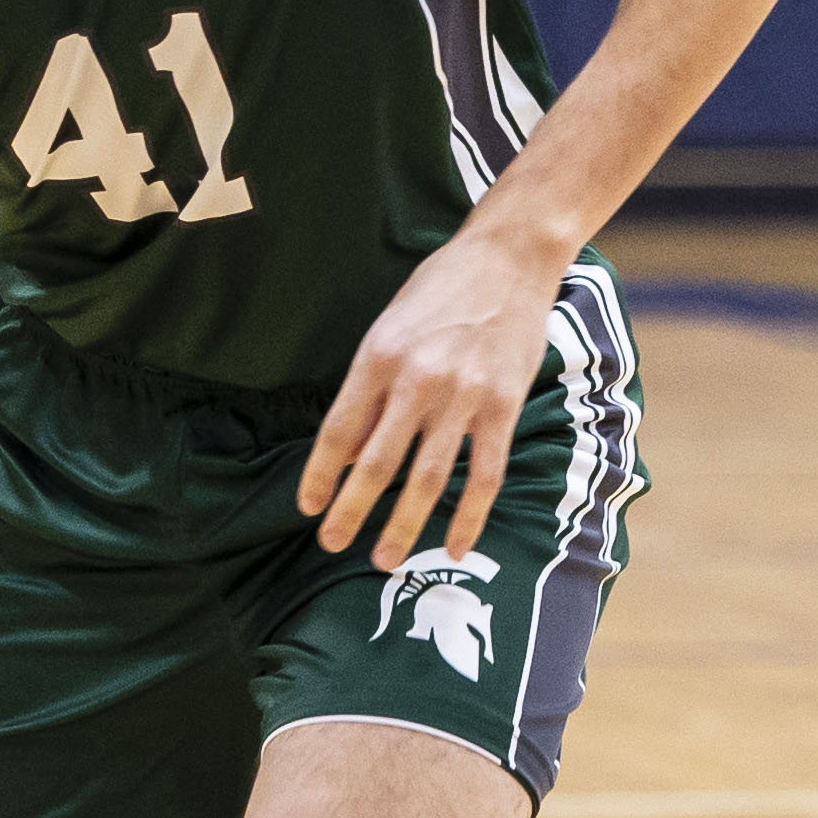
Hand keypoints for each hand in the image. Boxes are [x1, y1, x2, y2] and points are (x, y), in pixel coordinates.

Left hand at [300, 227, 565, 568]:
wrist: (509, 258)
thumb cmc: (442, 289)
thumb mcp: (390, 324)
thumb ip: (371, 383)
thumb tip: (348, 445)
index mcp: (379, 356)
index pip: (339, 430)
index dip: (320, 475)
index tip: (308, 508)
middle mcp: (417, 380)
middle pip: (376, 464)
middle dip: (351, 512)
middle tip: (332, 544)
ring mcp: (462, 397)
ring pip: (426, 479)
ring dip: (402, 526)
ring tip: (383, 560)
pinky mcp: (502, 407)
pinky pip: (483, 476)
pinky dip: (468, 518)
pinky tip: (452, 547)